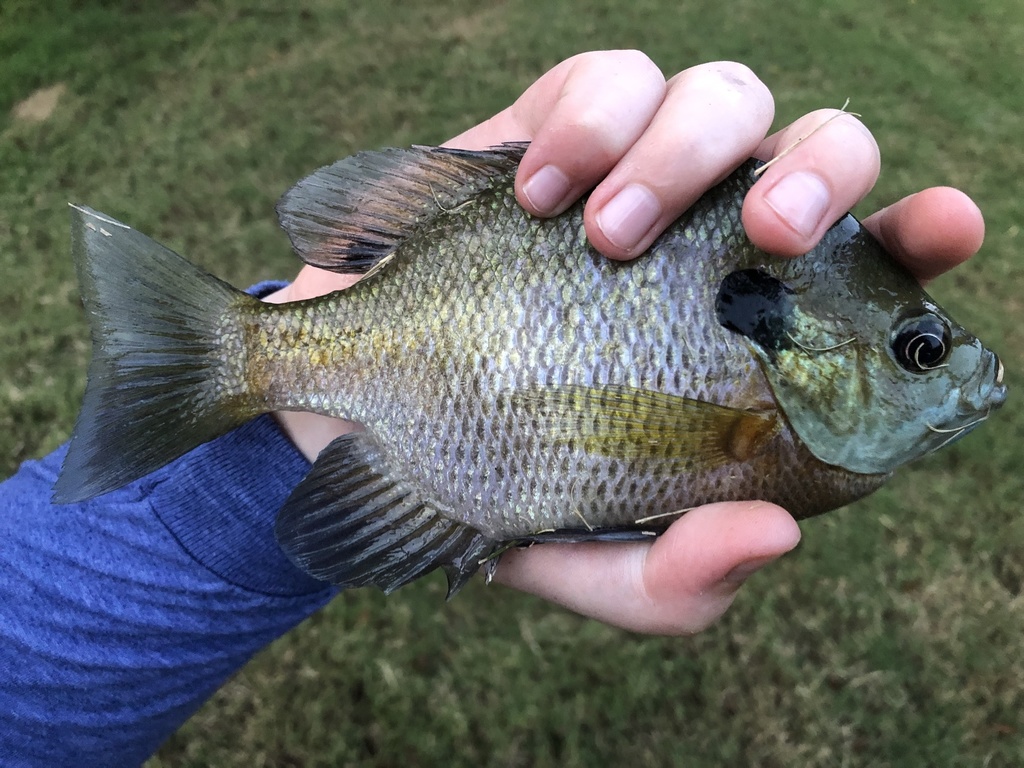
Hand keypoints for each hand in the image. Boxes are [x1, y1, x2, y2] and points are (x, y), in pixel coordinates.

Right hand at [271, 51, 984, 633]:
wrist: (357, 414)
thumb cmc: (488, 479)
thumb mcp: (581, 559)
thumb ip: (669, 579)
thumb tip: (776, 536)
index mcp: (740, 338)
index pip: (865, 277)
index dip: (915, 242)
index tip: (942, 227)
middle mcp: (706, 244)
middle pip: (822, 153)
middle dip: (820, 176)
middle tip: (767, 237)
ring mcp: (635, 180)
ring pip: (722, 96)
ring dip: (682, 151)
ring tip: (601, 232)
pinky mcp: (554, 132)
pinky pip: (608, 77)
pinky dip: (588, 121)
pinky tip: (537, 195)